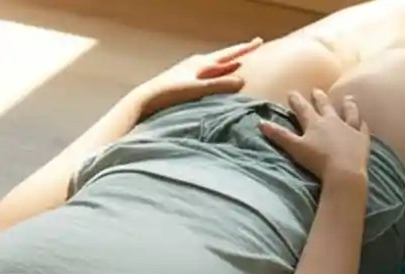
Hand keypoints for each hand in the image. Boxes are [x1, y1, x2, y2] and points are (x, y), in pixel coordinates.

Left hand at [134, 38, 263, 115]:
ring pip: (213, 66)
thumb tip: (242, 80)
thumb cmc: (170, 93)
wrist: (145, 100)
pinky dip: (214, 75)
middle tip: (250, 48)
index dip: (244, 49)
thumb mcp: (198, 89)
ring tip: (235, 63)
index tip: (258, 41)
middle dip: (237, 54)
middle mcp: (195, 64)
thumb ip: (220, 85)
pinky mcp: (181, 81)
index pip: (229, 54)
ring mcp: (187, 72)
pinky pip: (204, 75)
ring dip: (226, 64)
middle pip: (221, 57)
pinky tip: (212, 79)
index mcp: (201, 63)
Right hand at [260, 89, 370, 184]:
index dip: (296, 101)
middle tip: (316, 90)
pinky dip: (362, 123)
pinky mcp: (362, 139)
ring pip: (348, 112)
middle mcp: (332, 121)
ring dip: (347, 105)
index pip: (303, 109)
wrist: (344, 171)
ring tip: (347, 98)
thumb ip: (279, 135)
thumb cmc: (317, 160)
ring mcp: (349, 128)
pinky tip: (363, 120)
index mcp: (315, 124)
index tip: (292, 93)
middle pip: (325, 106)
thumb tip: (261, 123)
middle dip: (319, 98)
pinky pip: (362, 127)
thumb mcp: (295, 148)